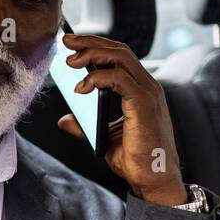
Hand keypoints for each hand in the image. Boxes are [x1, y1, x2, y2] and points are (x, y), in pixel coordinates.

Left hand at [55, 34, 187, 205]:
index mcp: (142, 90)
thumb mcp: (104, 137)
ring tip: (70, 61)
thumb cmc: (137, 160)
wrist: (154, 179)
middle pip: (119, 50)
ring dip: (92, 55)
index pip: (120, 56)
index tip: (72, 44)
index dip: (96, 45)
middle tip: (66, 40)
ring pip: (120, 58)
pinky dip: (97, 78)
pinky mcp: (144, 104)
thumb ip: (86, 126)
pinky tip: (81, 87)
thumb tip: (64, 120)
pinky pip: (119, 79)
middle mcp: (148, 86)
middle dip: (90, 41)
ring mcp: (148, 93)